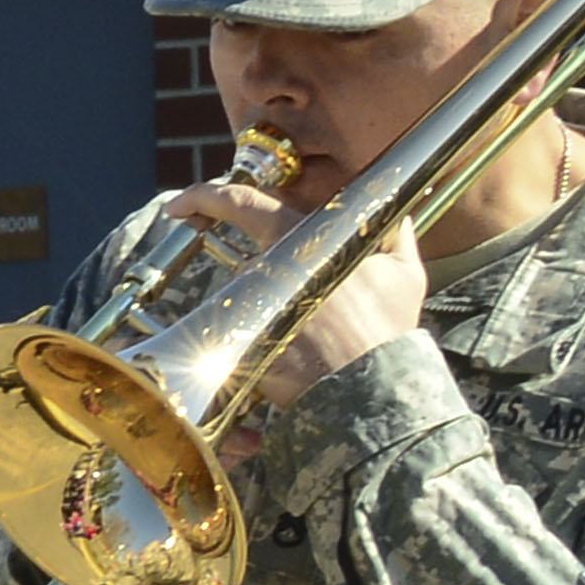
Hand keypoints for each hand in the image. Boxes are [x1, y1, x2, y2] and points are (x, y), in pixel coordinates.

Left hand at [190, 164, 429, 419]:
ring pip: (250, 289)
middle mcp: (268, 267)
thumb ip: (395, 233)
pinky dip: (264, 329)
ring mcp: (250, 304)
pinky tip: (293, 346)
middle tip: (283, 283)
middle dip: (266, 264)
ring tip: (312, 325)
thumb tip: (392, 211)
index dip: (206, 197)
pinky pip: (243, 324)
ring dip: (274, 301)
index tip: (180, 204)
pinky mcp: (240, 338)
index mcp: (302, 239)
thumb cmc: (385, 329)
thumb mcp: (404, 272)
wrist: (366, 387)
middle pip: (250, 252)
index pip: (244, 204)